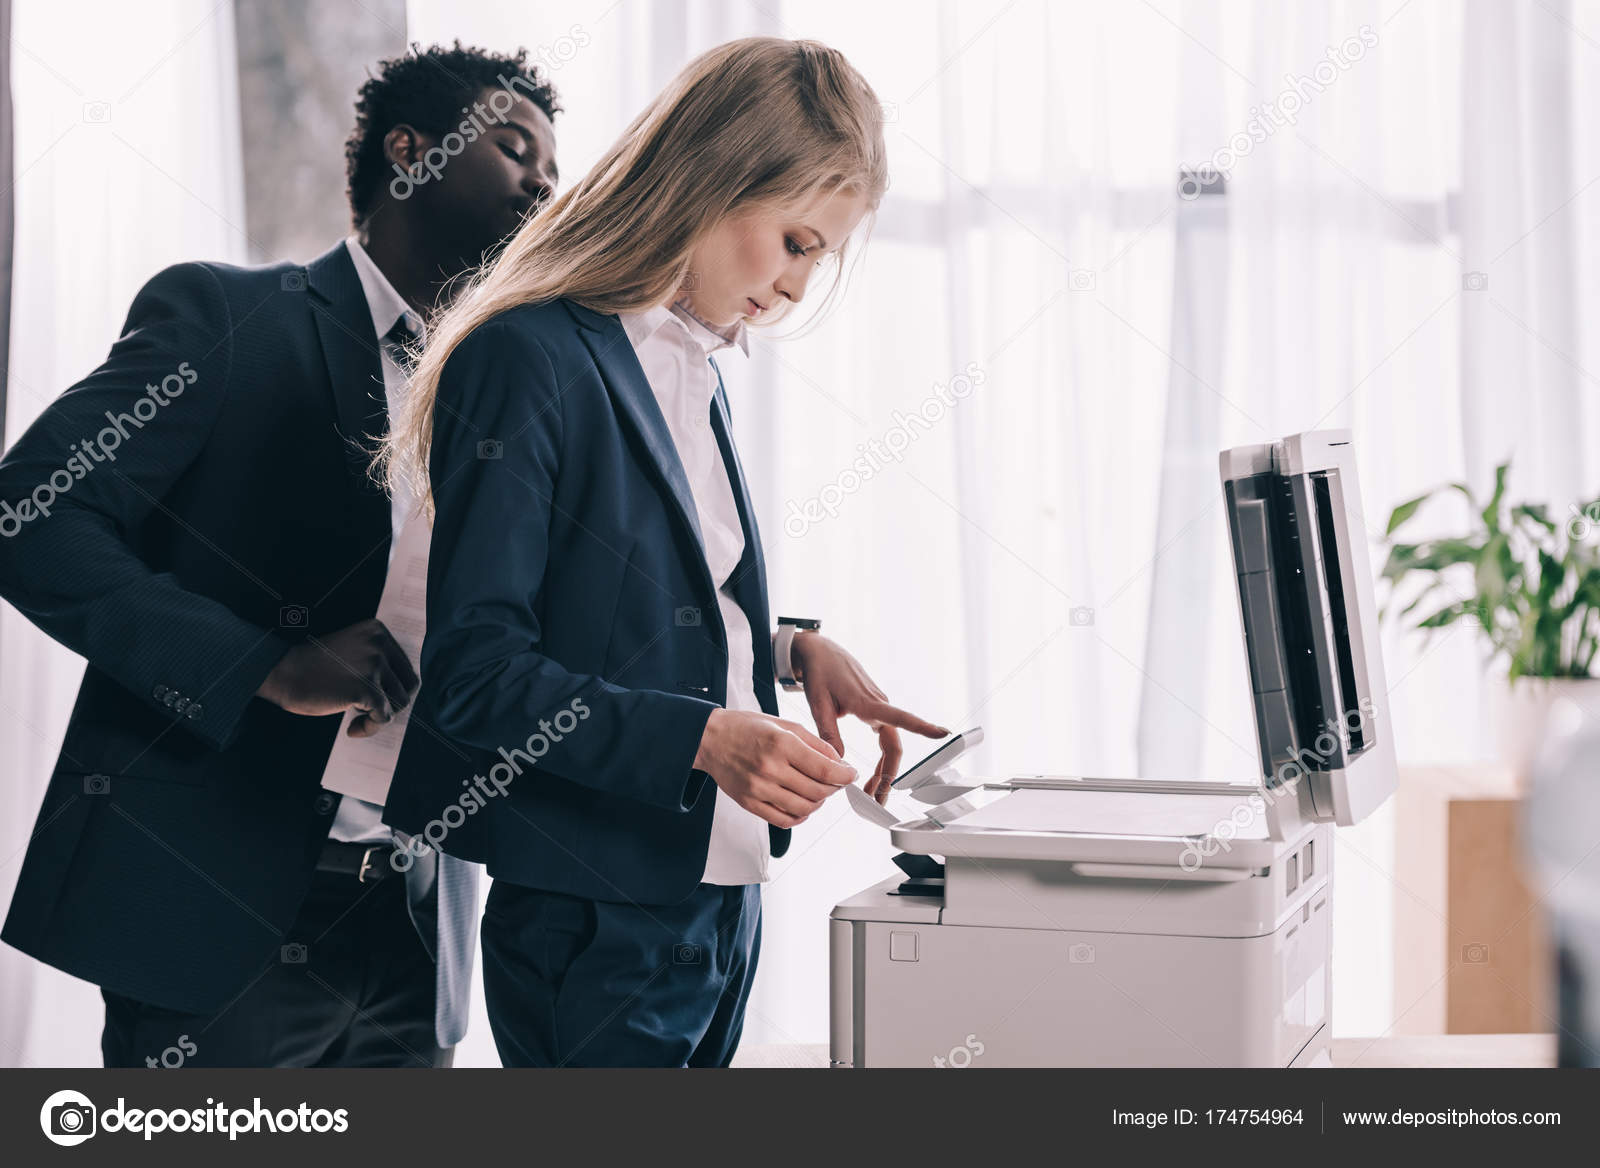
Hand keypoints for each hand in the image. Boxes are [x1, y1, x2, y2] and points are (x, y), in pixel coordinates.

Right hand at [255, 617, 419, 736]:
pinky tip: (353, 729)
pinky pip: (383, 718)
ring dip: (379, 717)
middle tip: (370, 712)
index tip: (376, 700)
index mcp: (378, 631)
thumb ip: (377, 661)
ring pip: (399, 703)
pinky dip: (370, 728)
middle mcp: (380, 644)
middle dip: (392, 704)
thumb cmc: (313, 668)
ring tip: (357, 718)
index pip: (406, 667)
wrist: (282, 672)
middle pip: (408, 685)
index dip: (394, 689)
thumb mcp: (352, 651)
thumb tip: (405, 692)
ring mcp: (374, 665)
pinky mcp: (366, 688)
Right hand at [693, 708, 856, 827]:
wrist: (711, 739)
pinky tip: (803, 806)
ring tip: (819, 792)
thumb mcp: (785, 725)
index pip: (825, 769)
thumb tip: (839, 763)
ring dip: (819, 803)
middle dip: (834, 788)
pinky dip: (800, 816)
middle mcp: (770, 768)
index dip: (845, 775)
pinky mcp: (749, 803)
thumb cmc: (748, 728)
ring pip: (804, 809)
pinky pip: (783, 820)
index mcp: (781, 744)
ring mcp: (758, 788)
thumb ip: (815, 744)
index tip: (851, 774)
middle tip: (836, 782)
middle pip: (818, 792)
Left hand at [790, 633, 949, 803]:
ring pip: (890, 745)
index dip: (922, 727)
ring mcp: (878, 707)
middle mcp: (878, 705)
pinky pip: (884, 738)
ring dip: (884, 770)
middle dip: (889, 775)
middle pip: (894, 746)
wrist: (820, 652)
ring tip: (873, 792)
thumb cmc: (819, 673)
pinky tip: (875, 773)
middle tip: (878, 799)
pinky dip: (881, 759)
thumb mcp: (818, 704)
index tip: (943, 734)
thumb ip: (828, 734)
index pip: (900, 717)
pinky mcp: (874, 709)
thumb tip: (839, 762)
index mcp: (867, 702)